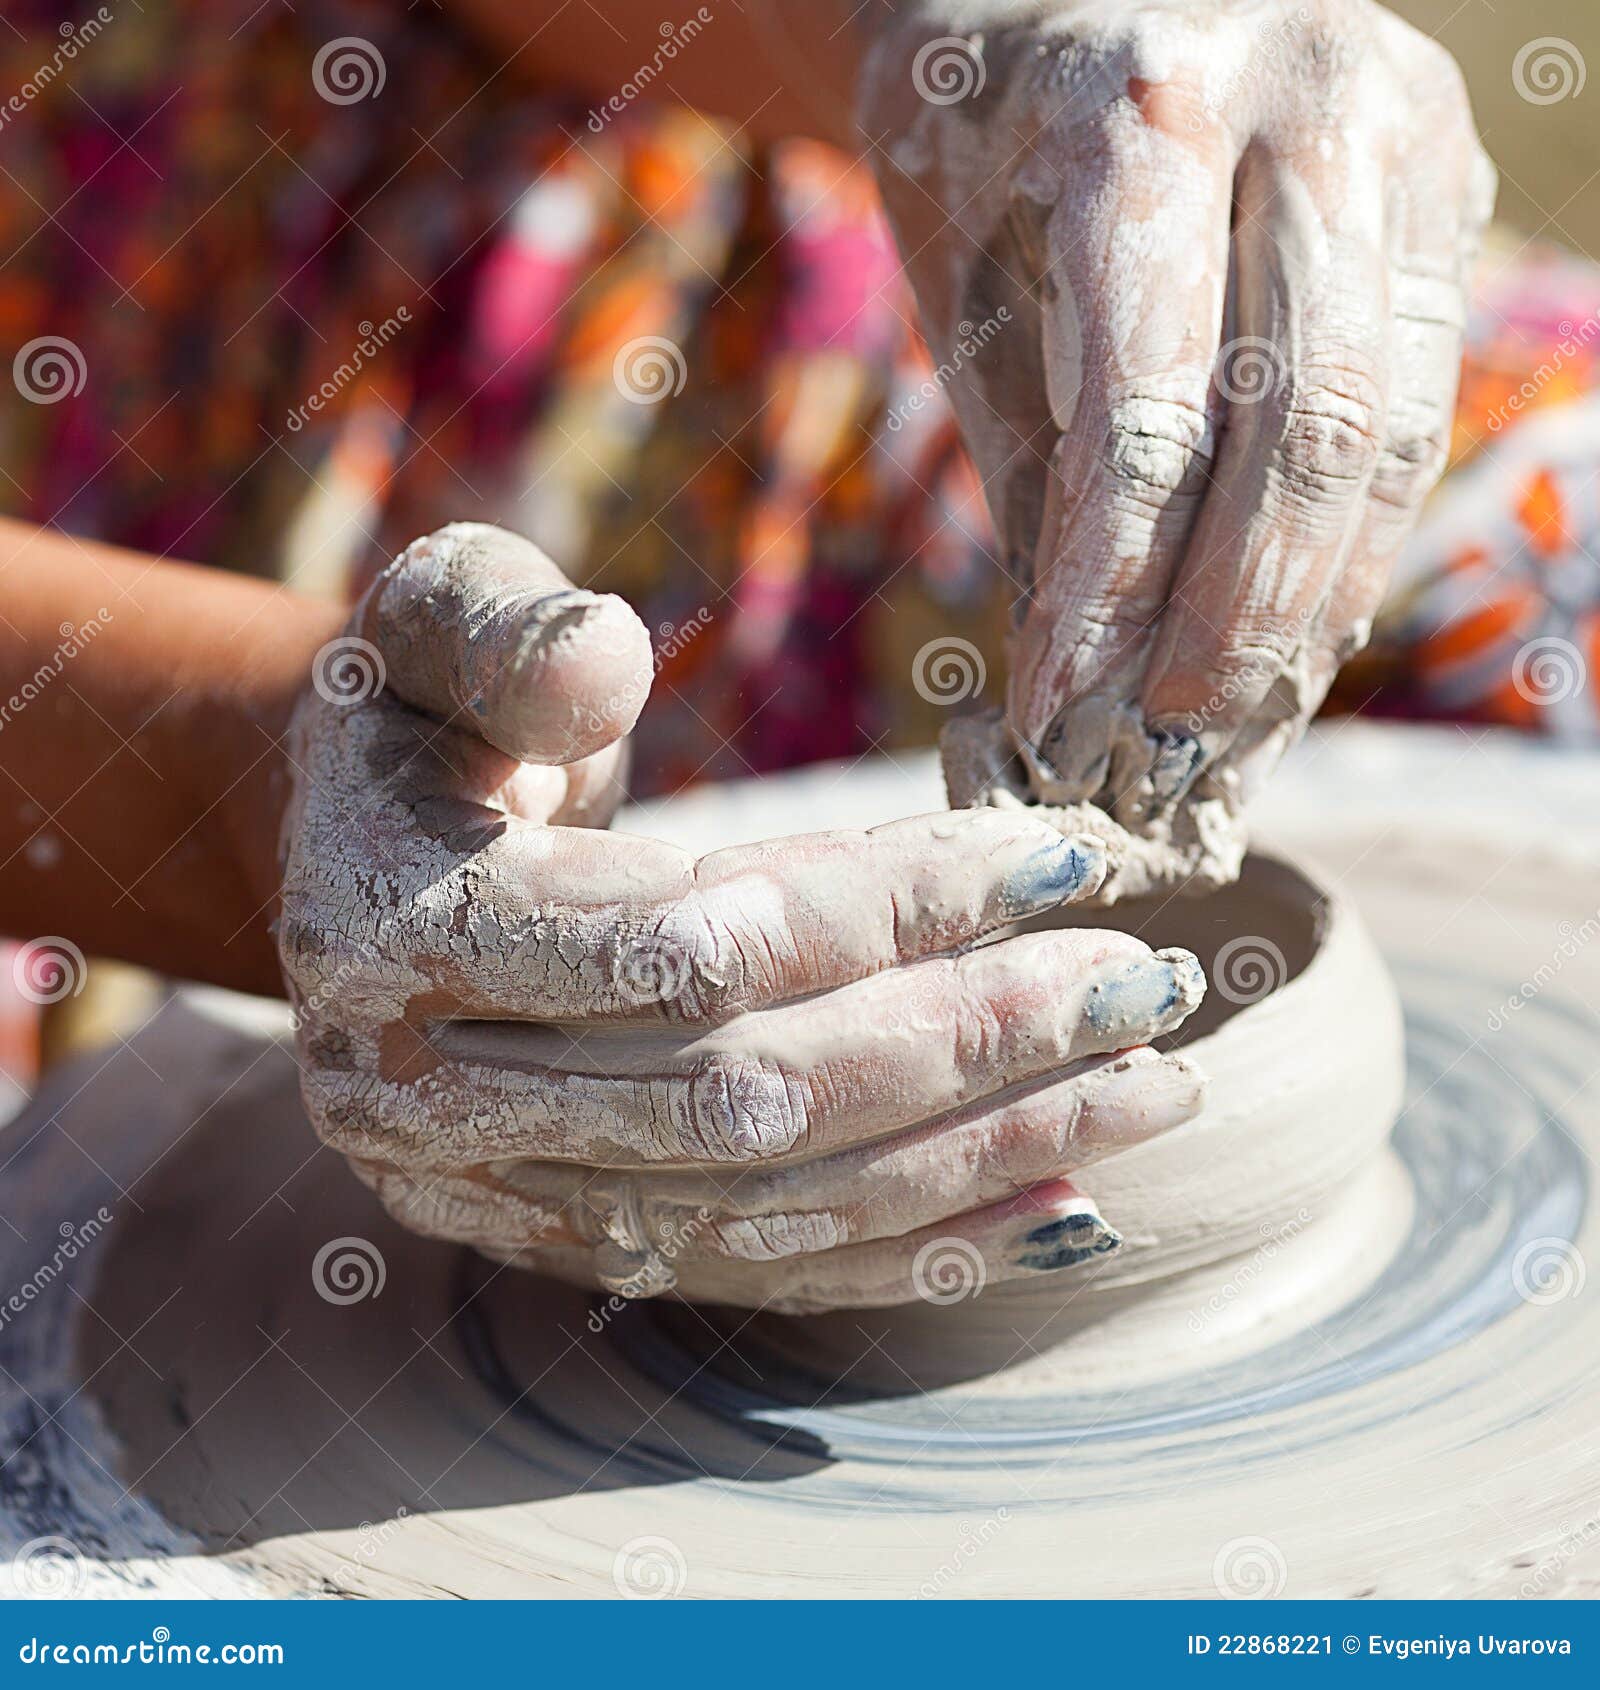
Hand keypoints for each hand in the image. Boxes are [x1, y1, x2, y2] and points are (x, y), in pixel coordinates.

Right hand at [279, 523, 1205, 1310]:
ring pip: (768, 1204)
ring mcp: (492, 1193)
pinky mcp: (558, 1238)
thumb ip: (501, 625)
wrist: (354, 858)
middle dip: (966, 1045)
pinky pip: (754, 1266)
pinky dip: (914, 1244)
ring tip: (1153, 1097)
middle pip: (744, 1099)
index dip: (881, 907)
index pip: (683, 945)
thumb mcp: (426, 624)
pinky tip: (1060, 1206)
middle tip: (1144, 988)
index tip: (1054, 860)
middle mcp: (426, 1098)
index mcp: (392, 930)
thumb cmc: (420, 713)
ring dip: (977, 1155)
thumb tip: (605, 658)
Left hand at [858, 0, 1494, 882]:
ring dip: (1312, 605)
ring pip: (1391, 428)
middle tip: (1165, 750)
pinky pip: (1418, 398)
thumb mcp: (970, 300)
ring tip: (1233, 724)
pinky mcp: (1449, 180)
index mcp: (1141, 113)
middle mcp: (1308, 100)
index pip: (1148, 419)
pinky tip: (1296, 629)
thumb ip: (1041, 478)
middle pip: (1309, 433)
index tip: (1059, 714)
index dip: (1110, 597)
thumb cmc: (984, 158)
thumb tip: (1081, 686)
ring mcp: (1406, 131)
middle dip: (1234, 624)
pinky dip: (1354, 536)